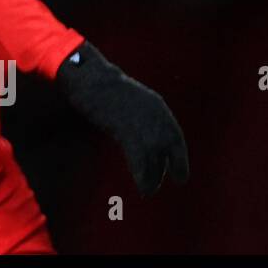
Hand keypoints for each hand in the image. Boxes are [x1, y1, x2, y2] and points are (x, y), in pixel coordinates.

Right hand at [55, 42, 189, 196]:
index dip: (178, 154)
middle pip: (170, 147)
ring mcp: (142, 122)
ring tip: (150, 189)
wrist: (88, 77)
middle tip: (174, 180)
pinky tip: (142, 187)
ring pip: (155, 157)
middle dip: (175, 166)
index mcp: (157, 105)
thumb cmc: (100, 85)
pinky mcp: (127, 130)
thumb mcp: (128, 96)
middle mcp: (155, 115)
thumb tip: (139, 128)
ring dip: (154, 176)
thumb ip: (138, 111)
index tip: (179, 170)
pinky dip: (142, 176)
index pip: (175, 134)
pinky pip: (140, 160)